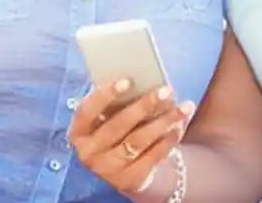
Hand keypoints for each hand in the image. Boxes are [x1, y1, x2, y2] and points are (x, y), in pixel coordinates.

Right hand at [68, 80, 195, 194]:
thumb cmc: (118, 131)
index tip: (128, 80)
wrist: (126, 170)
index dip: (105, 95)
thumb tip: (145, 81)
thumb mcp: (110, 117)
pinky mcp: (128, 180)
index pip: (87, 110)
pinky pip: (151, 157)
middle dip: (144, 106)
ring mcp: (107, 169)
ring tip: (183, 107)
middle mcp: (89, 152)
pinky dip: (167, 140)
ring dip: (163, 122)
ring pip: (138, 141)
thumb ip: (119, 102)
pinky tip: (179, 126)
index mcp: (79, 131)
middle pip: (118, 125)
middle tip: (166, 90)